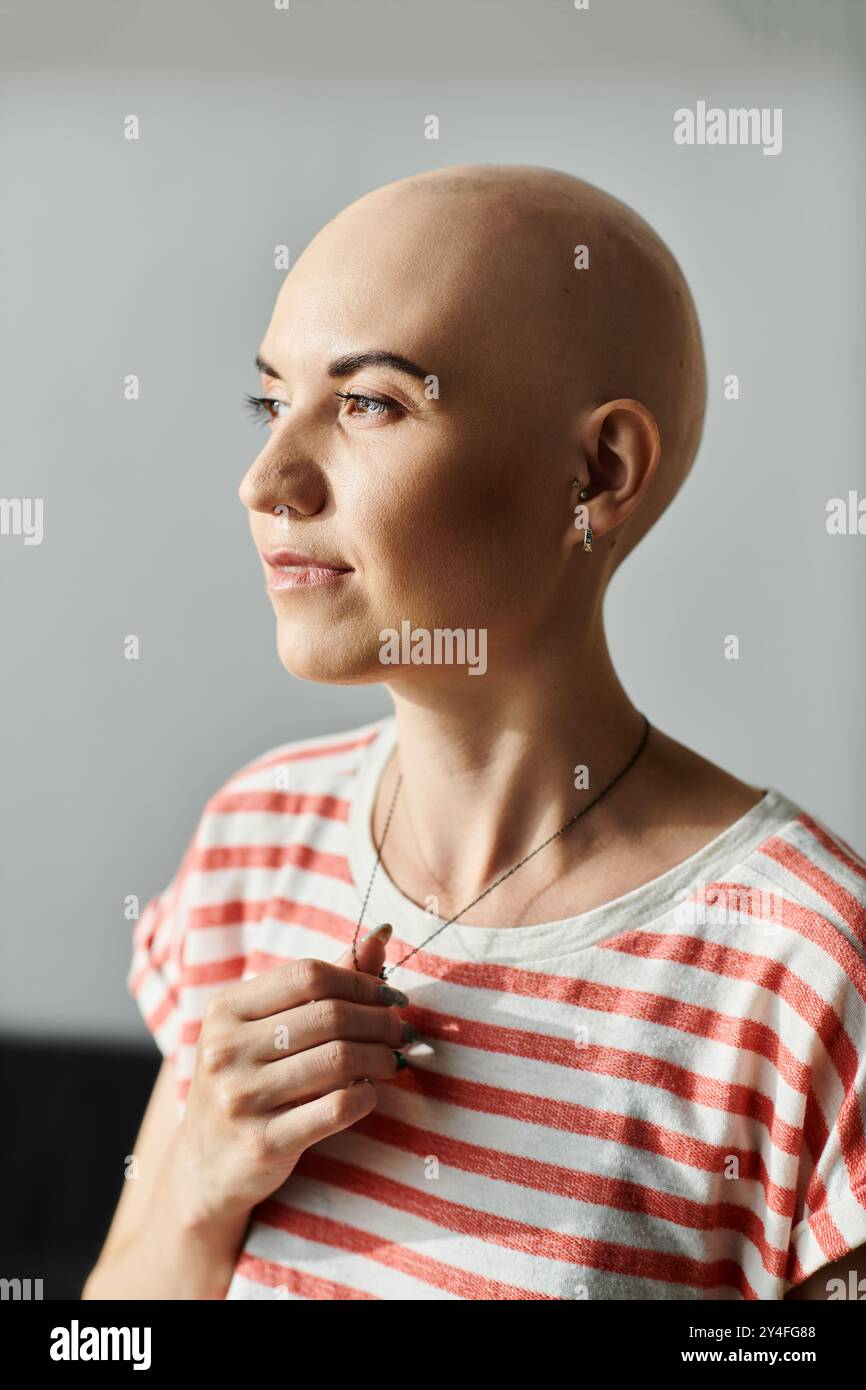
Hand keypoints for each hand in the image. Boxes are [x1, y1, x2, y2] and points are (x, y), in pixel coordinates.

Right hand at [169, 929, 411, 1226]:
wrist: (204, 1167)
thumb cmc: (247, 1082)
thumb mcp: (266, 1029)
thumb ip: (322, 984)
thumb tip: (381, 935)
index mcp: (225, 1010)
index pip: (308, 975)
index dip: (360, 981)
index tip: (390, 996)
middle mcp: (226, 1050)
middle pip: (329, 1015)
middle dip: (379, 1020)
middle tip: (402, 1031)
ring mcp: (241, 1098)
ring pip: (338, 1059)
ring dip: (381, 1057)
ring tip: (393, 1060)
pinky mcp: (262, 1144)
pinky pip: (336, 1108)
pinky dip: (366, 1095)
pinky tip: (370, 1093)